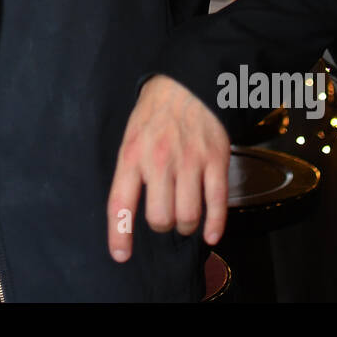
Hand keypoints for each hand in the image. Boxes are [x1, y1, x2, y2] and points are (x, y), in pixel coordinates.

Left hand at [107, 74, 229, 262]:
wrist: (186, 83)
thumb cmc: (154, 115)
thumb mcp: (130, 139)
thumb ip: (130, 174)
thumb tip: (127, 213)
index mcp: (132, 156)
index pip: (120, 203)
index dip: (119, 234)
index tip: (121, 254)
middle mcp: (159, 161)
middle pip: (160, 218)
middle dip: (163, 225)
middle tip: (165, 217)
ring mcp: (190, 161)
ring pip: (188, 216)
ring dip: (187, 226)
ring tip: (185, 218)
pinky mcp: (216, 160)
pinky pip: (217, 204)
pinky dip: (215, 226)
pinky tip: (210, 234)